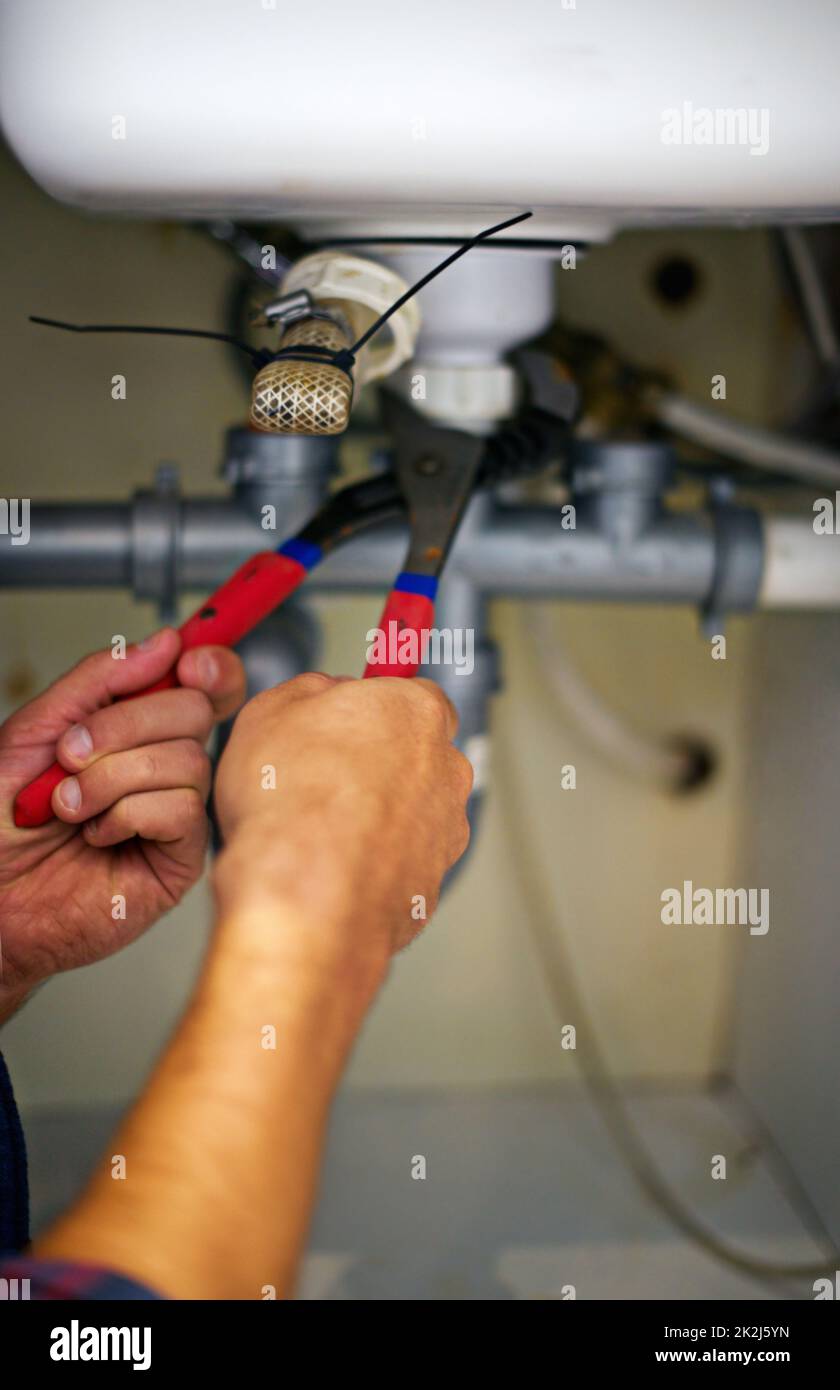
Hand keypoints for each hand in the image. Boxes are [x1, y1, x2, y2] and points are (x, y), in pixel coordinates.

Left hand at [0, 628, 245, 1010]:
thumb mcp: (37, 728)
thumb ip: (100, 679)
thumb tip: (164, 643)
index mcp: (137, 730)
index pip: (203, 686)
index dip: (211, 665)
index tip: (187, 662)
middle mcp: (163, 766)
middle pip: (196, 712)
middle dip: (127, 725)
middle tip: (74, 753)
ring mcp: (176, 812)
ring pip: (188, 761)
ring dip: (111, 778)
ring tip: (69, 805)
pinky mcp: (179, 859)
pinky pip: (183, 810)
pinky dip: (126, 816)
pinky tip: (98, 835)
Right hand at [212, 673, 472, 976]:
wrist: (305, 896)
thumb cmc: (290, 804)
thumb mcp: (270, 710)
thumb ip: (310, 691)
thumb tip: (322, 694)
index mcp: (415, 711)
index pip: (413, 693)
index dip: (375, 706)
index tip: (354, 715)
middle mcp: (446, 767)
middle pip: (417, 752)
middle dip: (378, 762)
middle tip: (324, 775)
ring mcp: (446, 829)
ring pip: (412, 810)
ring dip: (378, 816)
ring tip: (320, 829)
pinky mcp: (432, 881)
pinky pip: (402, 860)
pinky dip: (375, 862)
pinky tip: (332, 866)